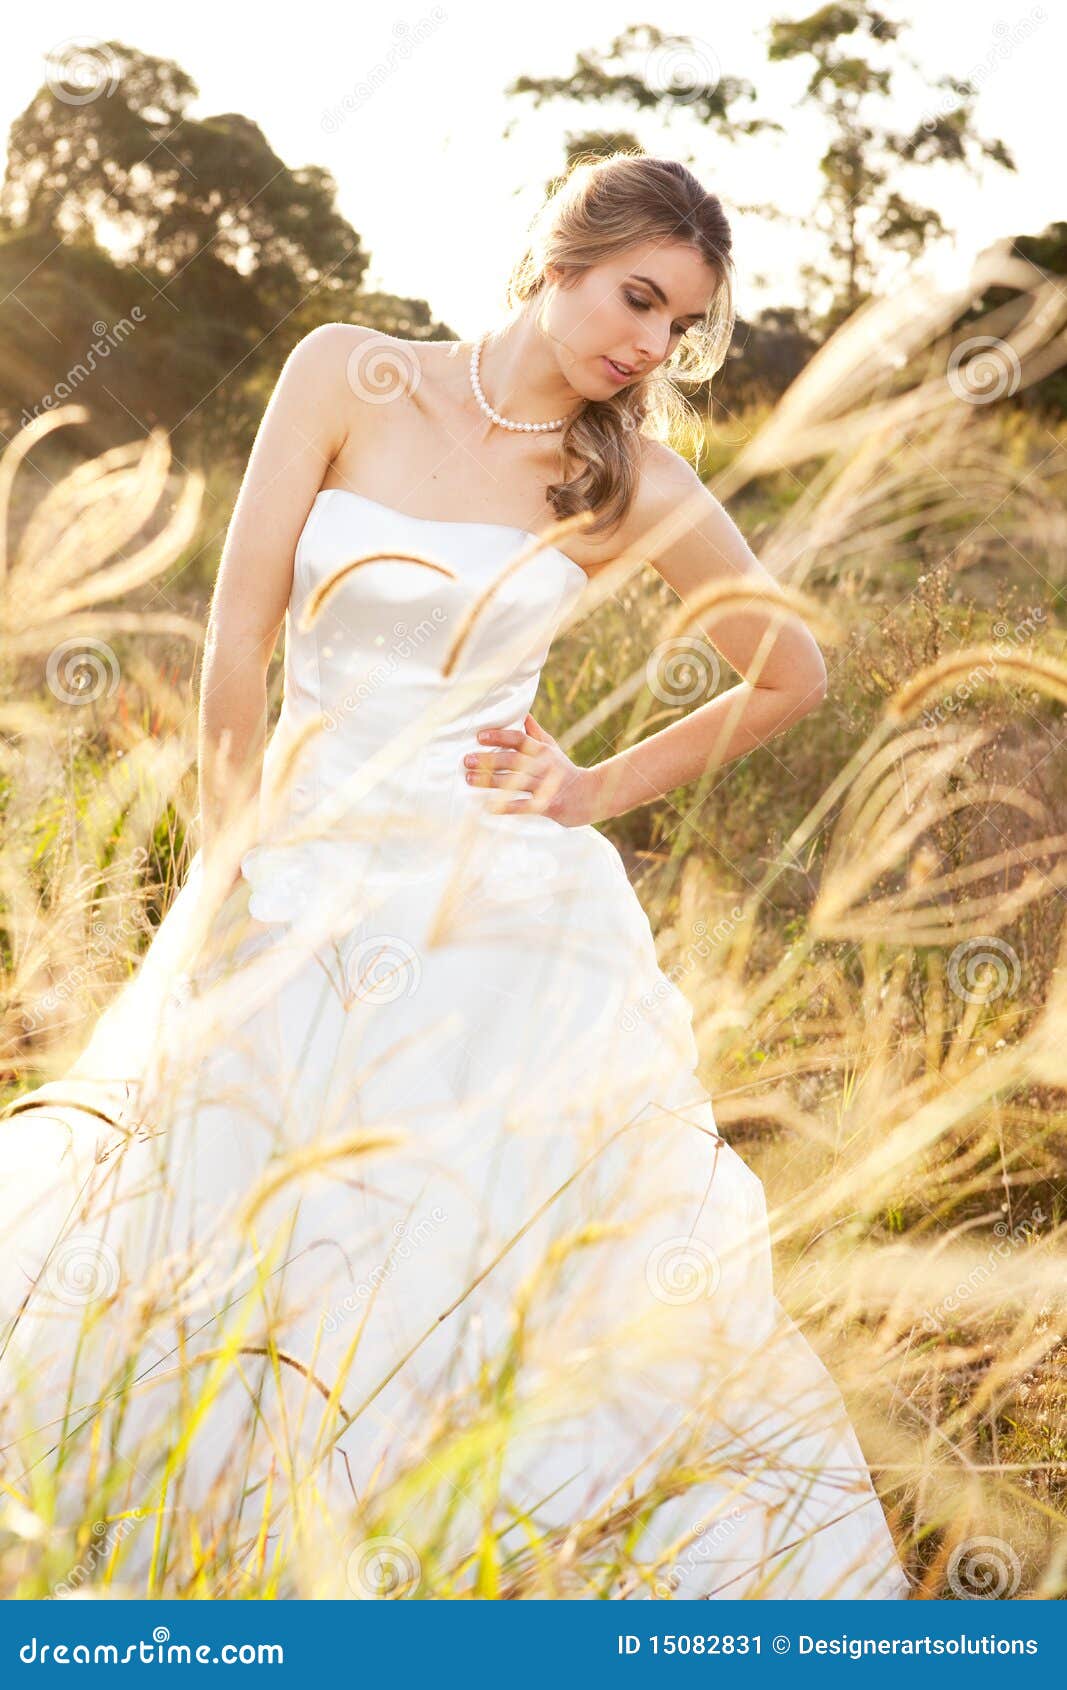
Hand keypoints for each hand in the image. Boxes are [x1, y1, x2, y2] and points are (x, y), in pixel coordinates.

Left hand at [463, 713, 599, 826]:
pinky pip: (524, 806)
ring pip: (515, 781)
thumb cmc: (565, 771)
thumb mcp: (552, 749)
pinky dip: (506, 806)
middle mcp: (544, 765)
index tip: (480, 736)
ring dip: (491, 780)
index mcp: (543, 750)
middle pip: (514, 759)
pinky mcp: (547, 805)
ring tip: (470, 779)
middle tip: (467, 759)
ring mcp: (546, 785)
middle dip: (489, 759)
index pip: (519, 739)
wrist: (590, 796)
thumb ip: (535, 733)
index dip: (500, 736)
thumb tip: (522, 713)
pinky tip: (488, 807)